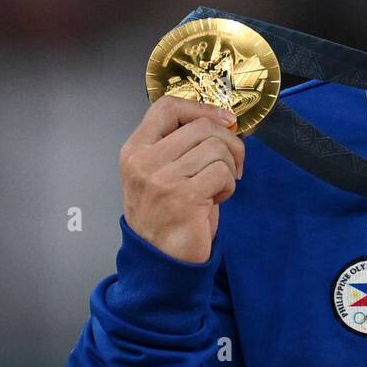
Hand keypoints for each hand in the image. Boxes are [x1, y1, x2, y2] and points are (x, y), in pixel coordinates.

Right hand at [119, 96, 244, 263]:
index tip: (224, 119)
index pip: (166, 107)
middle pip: (201, 126)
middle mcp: (143, 161)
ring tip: (216, 188)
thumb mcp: (160, 172)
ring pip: (216, 148)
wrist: (160, 259)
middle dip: (229, 142)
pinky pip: (222, 172)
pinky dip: (228, 186)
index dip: (201, 107)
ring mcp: (161, 179)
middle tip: (231, 165)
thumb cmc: (167, 214)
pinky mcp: (184, 197)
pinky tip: (216, 200)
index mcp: (135, 149)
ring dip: (228, 168)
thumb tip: (222, 120)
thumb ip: (180, 145)